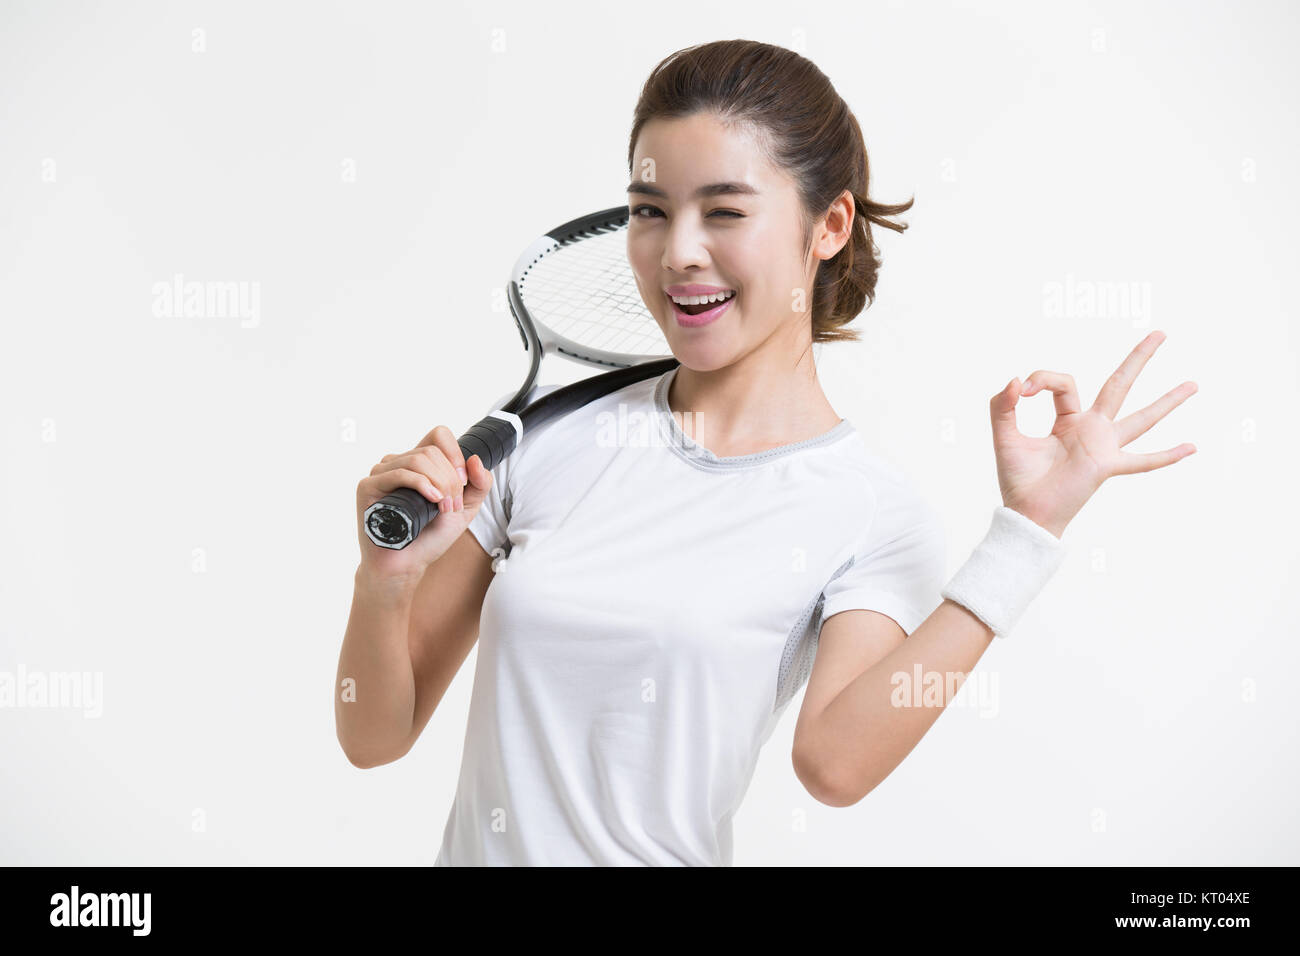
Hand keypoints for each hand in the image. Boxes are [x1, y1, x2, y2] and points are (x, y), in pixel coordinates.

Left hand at [989, 330, 1197, 538]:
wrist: (1025, 512)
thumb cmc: (1018, 478)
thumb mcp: (1004, 436)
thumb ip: (1001, 406)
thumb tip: (1015, 380)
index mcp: (1068, 420)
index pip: (1064, 384)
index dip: (1042, 379)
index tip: (1022, 390)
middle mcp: (1091, 429)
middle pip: (1119, 385)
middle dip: (1139, 359)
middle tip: (1161, 332)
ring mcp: (1103, 447)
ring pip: (1141, 418)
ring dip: (1168, 402)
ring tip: (1193, 384)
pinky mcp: (1106, 466)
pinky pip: (1142, 461)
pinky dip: (1166, 456)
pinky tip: (1191, 447)